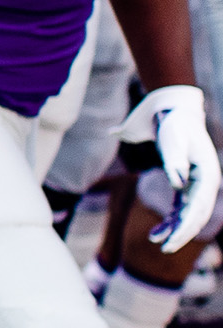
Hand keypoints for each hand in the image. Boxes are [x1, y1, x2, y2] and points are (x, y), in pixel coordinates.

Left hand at [119, 85, 220, 251]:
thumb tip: (177, 184)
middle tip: (165, 249)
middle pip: (196, 216)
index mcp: (208, 175)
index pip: (199, 207)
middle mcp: (206, 184)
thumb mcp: (174, 140)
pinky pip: (180, 208)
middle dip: (182, 234)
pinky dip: (170, 220)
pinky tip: (156, 231)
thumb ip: (175, 161)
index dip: (187, 225)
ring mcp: (197, 186)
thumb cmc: (176, 126)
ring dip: (175, 229)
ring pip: (188, 215)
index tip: (173, 239)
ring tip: (157, 243)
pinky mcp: (185, 185)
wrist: (177, 114)